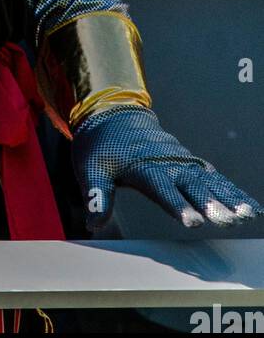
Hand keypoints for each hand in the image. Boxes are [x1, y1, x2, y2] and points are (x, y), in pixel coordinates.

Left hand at [71, 105, 263, 232]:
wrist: (114, 115)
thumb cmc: (101, 145)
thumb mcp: (90, 167)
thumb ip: (96, 193)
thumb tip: (94, 222)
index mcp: (144, 166)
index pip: (162, 188)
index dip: (178, 205)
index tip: (193, 221)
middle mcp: (168, 163)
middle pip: (192, 185)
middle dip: (211, 203)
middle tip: (229, 220)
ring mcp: (182, 162)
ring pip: (209, 180)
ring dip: (229, 197)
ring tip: (247, 215)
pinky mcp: (189, 163)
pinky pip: (214, 178)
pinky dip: (233, 191)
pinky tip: (250, 207)